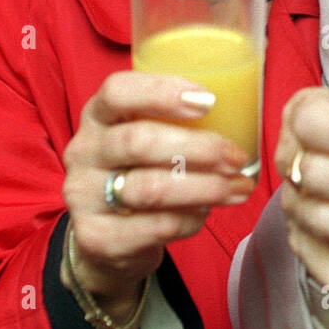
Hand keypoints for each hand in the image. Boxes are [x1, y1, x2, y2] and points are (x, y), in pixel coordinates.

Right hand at [61, 73, 255, 328]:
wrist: (107, 236)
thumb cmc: (142, 171)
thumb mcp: (150, 135)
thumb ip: (180, 119)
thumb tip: (245, 109)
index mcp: (98, 115)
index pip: (117, 91)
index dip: (163, 92)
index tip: (209, 101)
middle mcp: (83, 151)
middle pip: (138, 141)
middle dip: (199, 149)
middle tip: (237, 157)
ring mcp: (83, 196)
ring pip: (150, 188)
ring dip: (204, 188)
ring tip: (238, 188)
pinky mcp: (96, 237)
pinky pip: (155, 226)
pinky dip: (190, 219)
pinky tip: (206, 213)